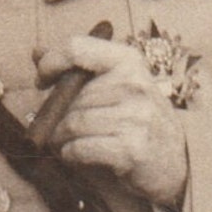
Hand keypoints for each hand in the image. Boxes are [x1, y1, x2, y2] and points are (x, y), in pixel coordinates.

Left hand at [35, 34, 188, 209]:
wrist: (174, 163)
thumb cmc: (136, 121)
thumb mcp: (114, 86)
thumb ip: (77, 70)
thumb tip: (36, 51)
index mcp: (128, 60)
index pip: (77, 47)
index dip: (51, 62)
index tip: (42, 81)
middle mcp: (134, 83)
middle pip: (71, 95)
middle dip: (56, 115)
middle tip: (58, 129)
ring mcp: (136, 116)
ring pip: (73, 122)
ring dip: (61, 138)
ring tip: (67, 143)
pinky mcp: (132, 147)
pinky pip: (80, 147)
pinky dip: (70, 154)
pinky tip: (77, 155)